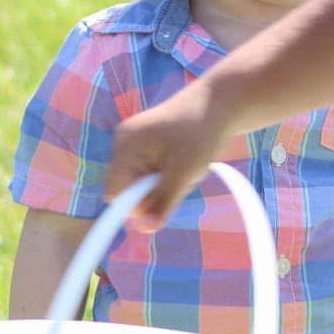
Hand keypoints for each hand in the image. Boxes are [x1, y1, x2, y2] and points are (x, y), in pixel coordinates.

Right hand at [104, 87, 229, 232]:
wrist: (218, 103)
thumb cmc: (201, 134)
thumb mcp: (184, 173)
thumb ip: (163, 202)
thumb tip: (146, 230)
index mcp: (125, 147)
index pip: (114, 193)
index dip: (135, 206)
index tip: (164, 203)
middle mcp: (123, 144)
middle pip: (129, 190)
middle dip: (155, 193)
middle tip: (181, 179)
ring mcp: (133, 144)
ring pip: (142, 184)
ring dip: (164, 186)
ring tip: (185, 168)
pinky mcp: (145, 146)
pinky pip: (150, 174)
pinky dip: (167, 176)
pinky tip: (182, 163)